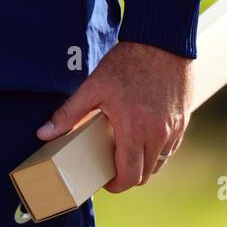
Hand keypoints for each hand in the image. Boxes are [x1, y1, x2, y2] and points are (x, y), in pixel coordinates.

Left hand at [35, 40, 195, 192]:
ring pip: (159, 163)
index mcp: (135, 130)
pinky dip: (157, 150)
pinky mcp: (183, 120)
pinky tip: (144, 137)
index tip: (105, 180)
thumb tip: (44, 133)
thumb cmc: (127, 63)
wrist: (162, 42)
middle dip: (128, 177)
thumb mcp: (94, 86)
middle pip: (145, 175)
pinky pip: (171, 147)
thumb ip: (69, 113)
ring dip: (144, 164)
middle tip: (112, 167)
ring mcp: (174, 128)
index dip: (116, 185)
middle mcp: (159, 134)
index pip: (130, 176)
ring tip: (126, 151)